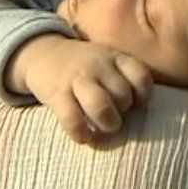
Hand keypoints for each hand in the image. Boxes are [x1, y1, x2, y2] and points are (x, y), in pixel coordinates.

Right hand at [6, 35, 152, 143]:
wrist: (44, 53)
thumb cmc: (85, 66)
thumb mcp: (108, 61)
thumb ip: (125, 79)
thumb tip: (142, 112)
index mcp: (116, 58)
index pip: (141, 76)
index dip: (143, 96)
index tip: (136, 105)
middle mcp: (99, 66)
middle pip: (122, 94)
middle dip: (122, 112)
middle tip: (115, 117)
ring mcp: (77, 78)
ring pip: (101, 105)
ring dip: (107, 123)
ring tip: (103, 129)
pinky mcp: (57, 94)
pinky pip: (72, 119)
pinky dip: (81, 133)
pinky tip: (83, 136)